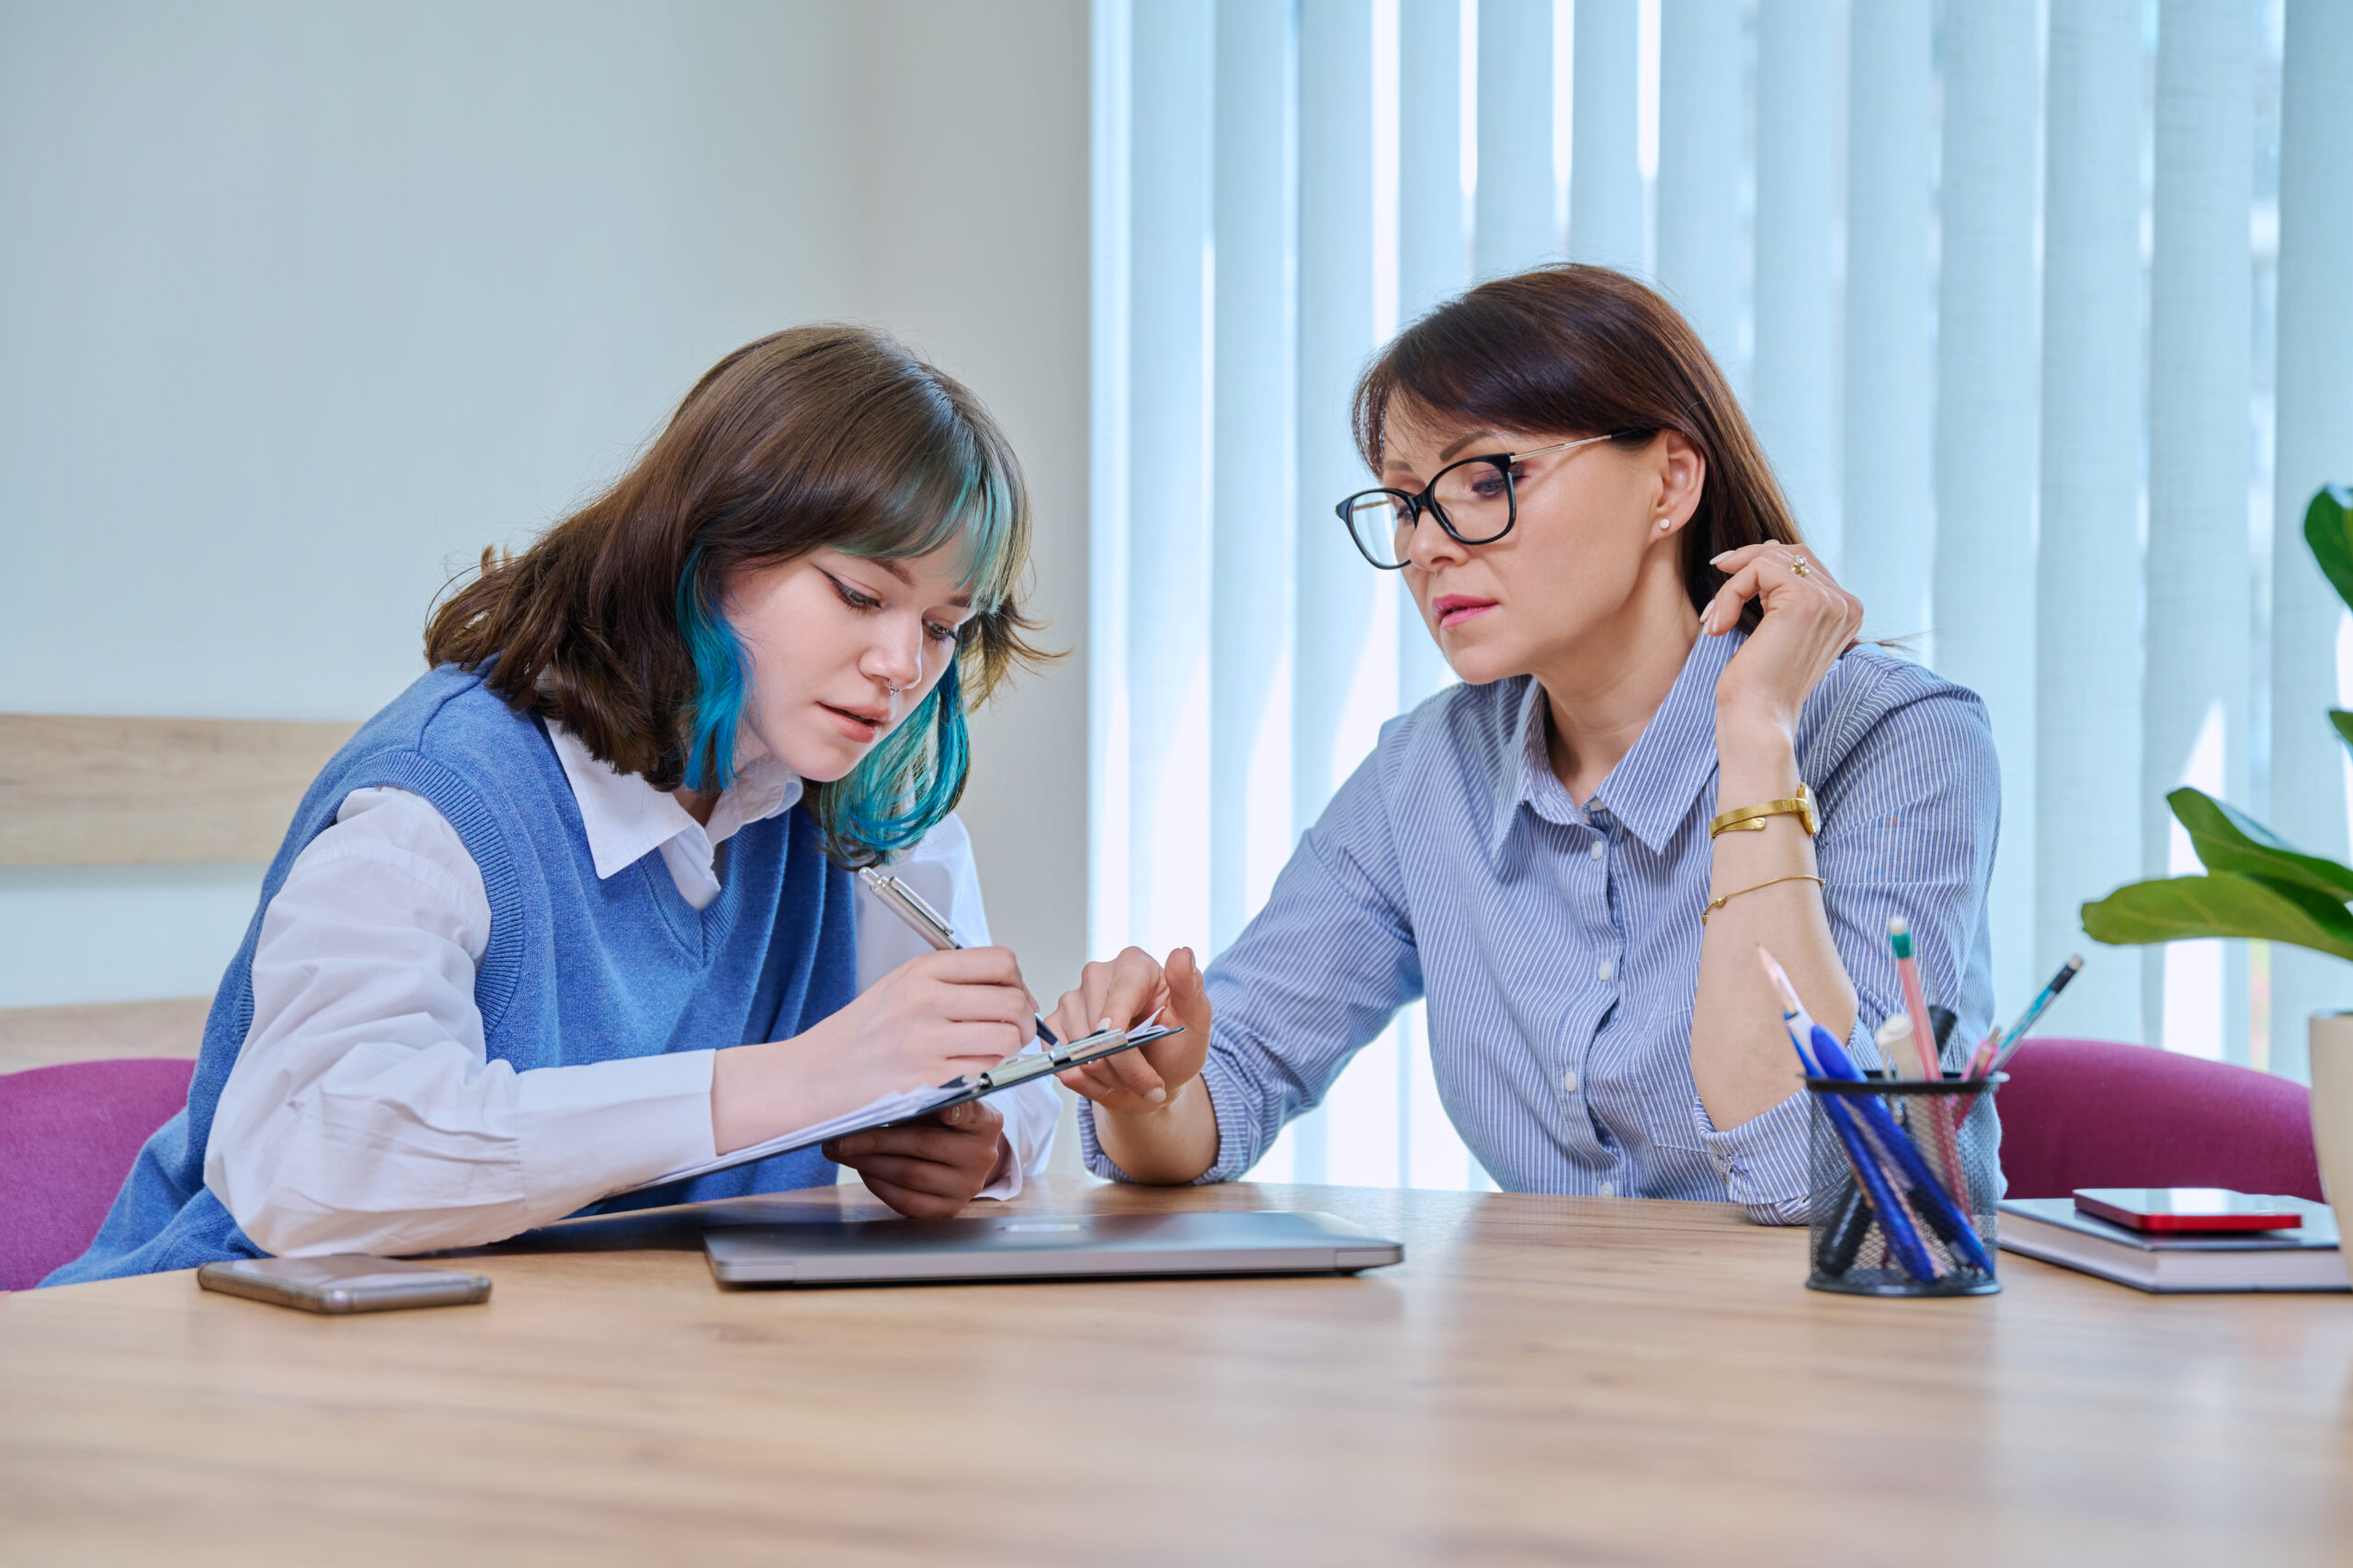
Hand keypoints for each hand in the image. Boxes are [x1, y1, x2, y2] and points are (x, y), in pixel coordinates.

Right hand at [712, 946, 1034, 1155]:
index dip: (1019, 983)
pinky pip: (985, 1072)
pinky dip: (988, 1075)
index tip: (1015, 999)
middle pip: (1012, 1002)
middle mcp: (925, 1000)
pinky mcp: (928, 1079)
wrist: (813, 1076)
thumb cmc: (859, 1036)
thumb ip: (952, 984)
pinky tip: (969, 1073)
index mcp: (921, 971)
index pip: (1001, 962)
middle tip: (1013, 1035)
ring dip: (1009, 1052)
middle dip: (1023, 1022)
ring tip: (989, 1056)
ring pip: (1007, 1039)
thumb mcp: (900, 988)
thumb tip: (1013, 993)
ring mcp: (927, 1040)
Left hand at [823, 1099, 1007, 1218]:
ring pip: (910, 1175)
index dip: (958, 1111)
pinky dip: (879, 1185)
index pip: (971, 1114)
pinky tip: (862, 1170)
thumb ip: (922, 1103)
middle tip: (839, 1137)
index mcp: (986, 1122)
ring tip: (841, 1152)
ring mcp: (967, 1186)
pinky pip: (908, 1201)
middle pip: (923, 1145)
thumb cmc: (942, 1123)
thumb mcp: (942, 1106)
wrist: (961, 1158)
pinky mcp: (949, 1209)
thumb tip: (873, 1104)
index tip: (944, 1110)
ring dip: (868, 1163)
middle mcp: (982, 1155)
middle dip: (874, 1141)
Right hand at [1048, 946, 1211, 1113]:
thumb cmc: (1178, 1047)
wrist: (1157, 1077)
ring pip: (1079, 1051)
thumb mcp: (1196, 1021)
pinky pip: (1061, 1063)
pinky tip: (1106, 1078)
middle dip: (1124, 1066)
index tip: (1122, 1045)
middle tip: (1147, 1077)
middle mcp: (1098, 975)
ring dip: (1108, 1076)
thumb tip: (1182, 954)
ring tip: (1128, 1075)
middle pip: (1097, 1029)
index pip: (1119, 996)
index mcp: (1133, 965)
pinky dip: (1085, 1082)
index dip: (1118, 1029)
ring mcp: (1072, 999)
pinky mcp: (1055, 1025)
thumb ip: (1190, 988)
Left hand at [1699, 542, 1863, 745]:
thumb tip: (1766, 546)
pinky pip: (1757, 569)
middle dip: (1745, 566)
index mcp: (1846, 610)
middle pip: (1791, 552)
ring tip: (1716, 622)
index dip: (1758, 568)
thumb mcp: (1776, 629)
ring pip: (1769, 559)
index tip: (1726, 597)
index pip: (1803, 562)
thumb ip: (1782, 591)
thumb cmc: (1760, 684)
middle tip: (1717, 600)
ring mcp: (1830, 600)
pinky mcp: (1805, 600)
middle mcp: (1846, 603)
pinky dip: (1730, 593)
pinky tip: (1718, 625)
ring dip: (1732, 587)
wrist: (1758, 720)